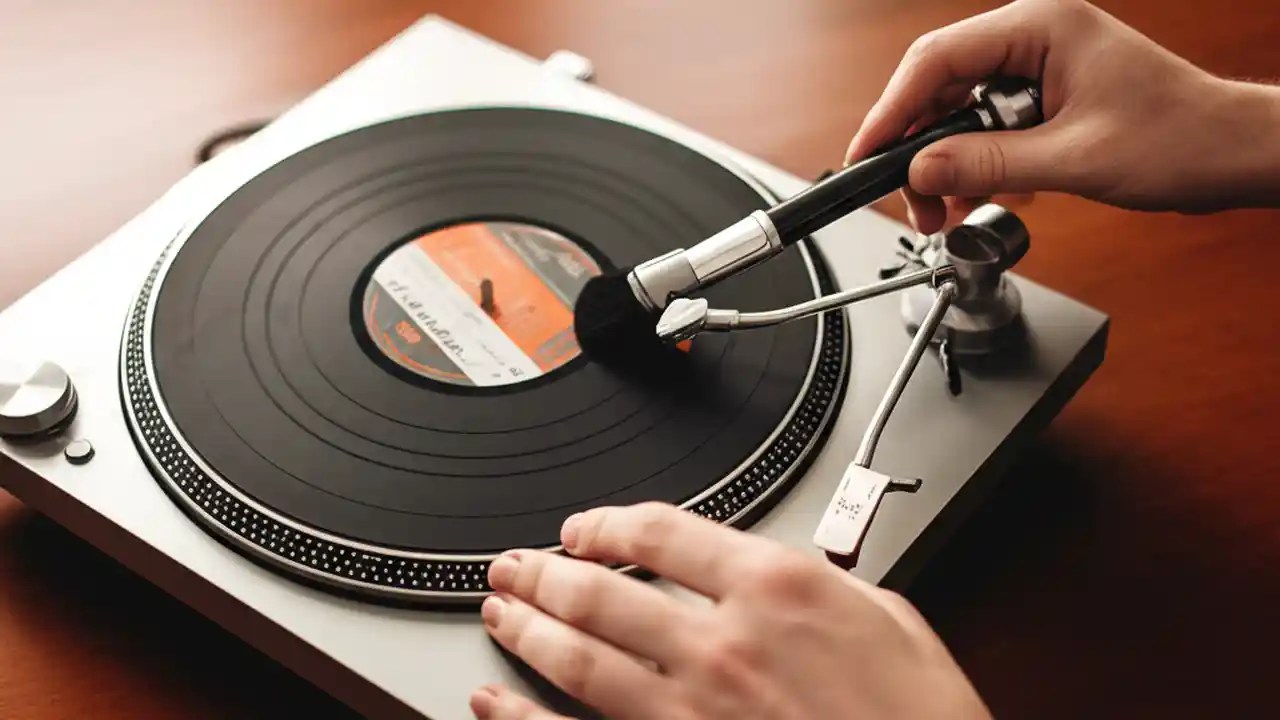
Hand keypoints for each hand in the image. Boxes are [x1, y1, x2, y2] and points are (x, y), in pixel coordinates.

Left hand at [470, 502, 989, 718]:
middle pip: (600, 591)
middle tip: (514, 565)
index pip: (659, 533)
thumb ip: (818, 580)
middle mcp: (723, 643)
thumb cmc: (922, 718)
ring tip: (498, 609)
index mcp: (777, 587)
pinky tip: (494, 701)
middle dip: (544, 572)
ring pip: (578, 658)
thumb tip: (769, 569)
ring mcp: (694, 710)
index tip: (584, 529)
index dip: (605, 524)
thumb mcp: (890, 618)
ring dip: (527, 628)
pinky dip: (524, 718)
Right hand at [846, 0, 1279, 232]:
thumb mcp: (1073, 159)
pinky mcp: (1041, 97)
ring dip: (945, 163)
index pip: (936, 60)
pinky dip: (974, 164)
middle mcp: (1034, 36)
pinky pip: (985, 126)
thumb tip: (920, 170)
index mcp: (1042, 25)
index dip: (892, 110)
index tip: (868, 153)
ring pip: (958, 111)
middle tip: (911, 199)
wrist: (1228, 154)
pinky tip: (978, 194)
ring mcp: (1036, 66)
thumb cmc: (1180, 138)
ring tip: (945, 209)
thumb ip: (987, 163)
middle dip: (918, 147)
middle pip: (939, 86)